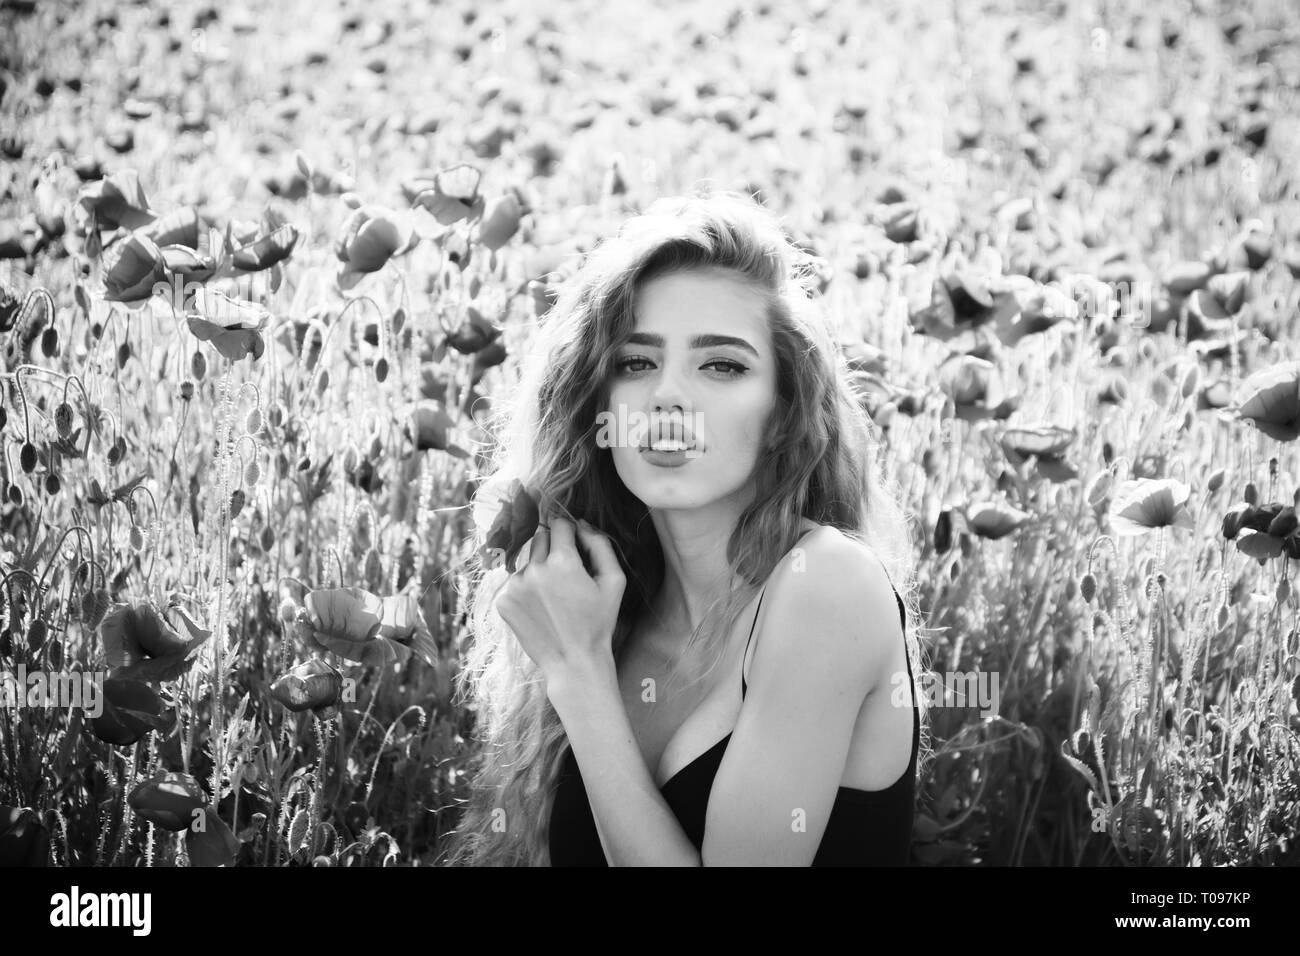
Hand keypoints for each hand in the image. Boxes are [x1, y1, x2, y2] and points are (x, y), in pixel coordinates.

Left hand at [492, 516, 625, 680]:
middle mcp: (534, 569)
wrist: (573, 662)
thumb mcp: (614, 581)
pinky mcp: (503, 601)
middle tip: (566, 576)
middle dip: (554, 550)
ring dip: (539, 570)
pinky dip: (526, 589)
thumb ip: (600, 545)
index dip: (570, 533)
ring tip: (554, 597)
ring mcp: (515, 586)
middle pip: (540, 539)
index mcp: (562, 561)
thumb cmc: (598, 622)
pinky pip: (515, 582)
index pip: (559, 525)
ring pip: (527, 561)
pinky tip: (540, 608)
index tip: (575, 547)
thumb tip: (581, 524)